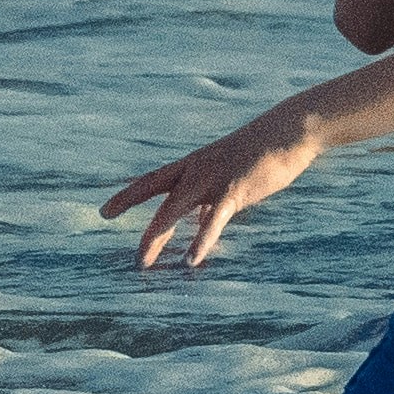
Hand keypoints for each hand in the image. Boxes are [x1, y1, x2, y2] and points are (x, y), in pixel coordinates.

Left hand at [102, 105, 322, 272]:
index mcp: (193, 165)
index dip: (128, 195)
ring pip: (174, 209)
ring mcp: (213, 180)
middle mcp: (196, 171)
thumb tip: (200, 219)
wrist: (288, 132)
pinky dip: (201, 241)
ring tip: (142, 261)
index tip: (106, 210)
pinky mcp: (234, 191)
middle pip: (154, 190)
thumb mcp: (229, 173)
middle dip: (128, 205)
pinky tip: (191, 260)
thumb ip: (211, 197)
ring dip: (156, 236)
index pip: (152, 180)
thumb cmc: (261, 153)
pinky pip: (213, 221)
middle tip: (104, 216)